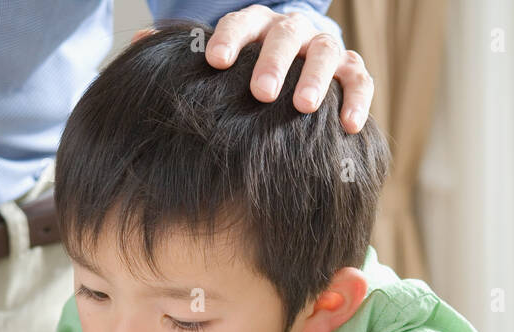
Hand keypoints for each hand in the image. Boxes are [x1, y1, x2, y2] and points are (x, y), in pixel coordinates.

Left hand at [205, 5, 374, 132]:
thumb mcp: (231, 66)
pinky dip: (357, 100)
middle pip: (285, 36)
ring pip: (324, 52)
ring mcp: (323, 47)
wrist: (296, 67)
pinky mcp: (351, 68)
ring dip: (314, 77)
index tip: (216, 61)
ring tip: (304, 106)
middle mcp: (293, 30)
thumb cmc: (253, 74)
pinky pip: (359, 80)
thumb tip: (155, 54)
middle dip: (273, 62)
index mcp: (259, 26)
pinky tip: (349, 125)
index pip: (242, 23)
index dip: (229, 39)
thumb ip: (205, 69)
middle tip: (262, 92)